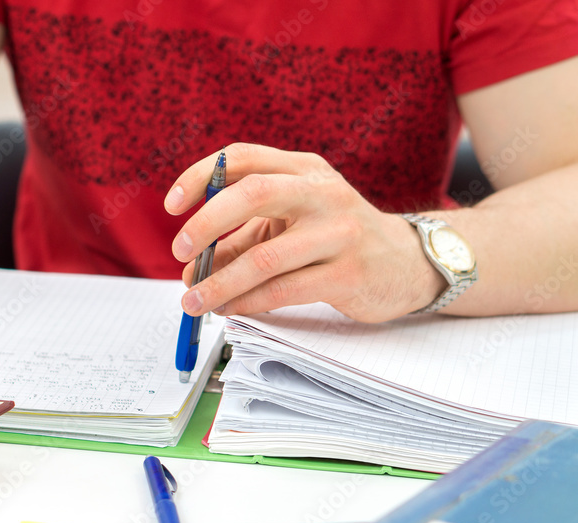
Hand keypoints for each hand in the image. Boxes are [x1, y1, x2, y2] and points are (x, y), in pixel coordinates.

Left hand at [164, 143, 445, 321]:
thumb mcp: (289, 224)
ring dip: (220, 283)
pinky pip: (283, 290)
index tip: (171, 205)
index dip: (201, 176)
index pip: (243, 157)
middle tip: (179, 252)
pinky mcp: (348, 275)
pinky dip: (247, 302)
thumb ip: (240, 239)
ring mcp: (339, 233)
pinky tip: (228, 309)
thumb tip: (191, 268)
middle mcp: (322, 192)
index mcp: (303, 168)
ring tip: (193, 300)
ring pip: (264, 257)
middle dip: (206, 224)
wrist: (407, 262)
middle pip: (252, 194)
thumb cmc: (334, 238)